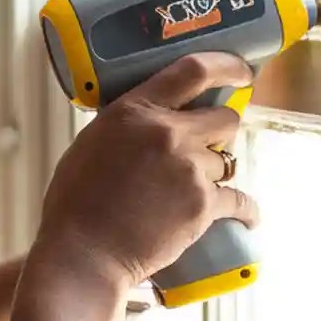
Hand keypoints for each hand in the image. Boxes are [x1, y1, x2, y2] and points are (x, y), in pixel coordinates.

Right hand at [33, 52, 260, 289]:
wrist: (84, 255)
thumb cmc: (74, 206)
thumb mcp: (89, 146)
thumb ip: (123, 128)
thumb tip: (145, 122)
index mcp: (134, 112)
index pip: (193, 70)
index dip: (227, 66)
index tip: (242, 71)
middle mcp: (167, 133)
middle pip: (224, 118)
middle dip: (220, 132)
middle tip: (206, 148)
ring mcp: (189, 169)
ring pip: (225, 162)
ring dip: (216, 174)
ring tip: (196, 192)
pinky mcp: (203, 205)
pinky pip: (239, 201)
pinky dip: (245, 211)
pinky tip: (246, 216)